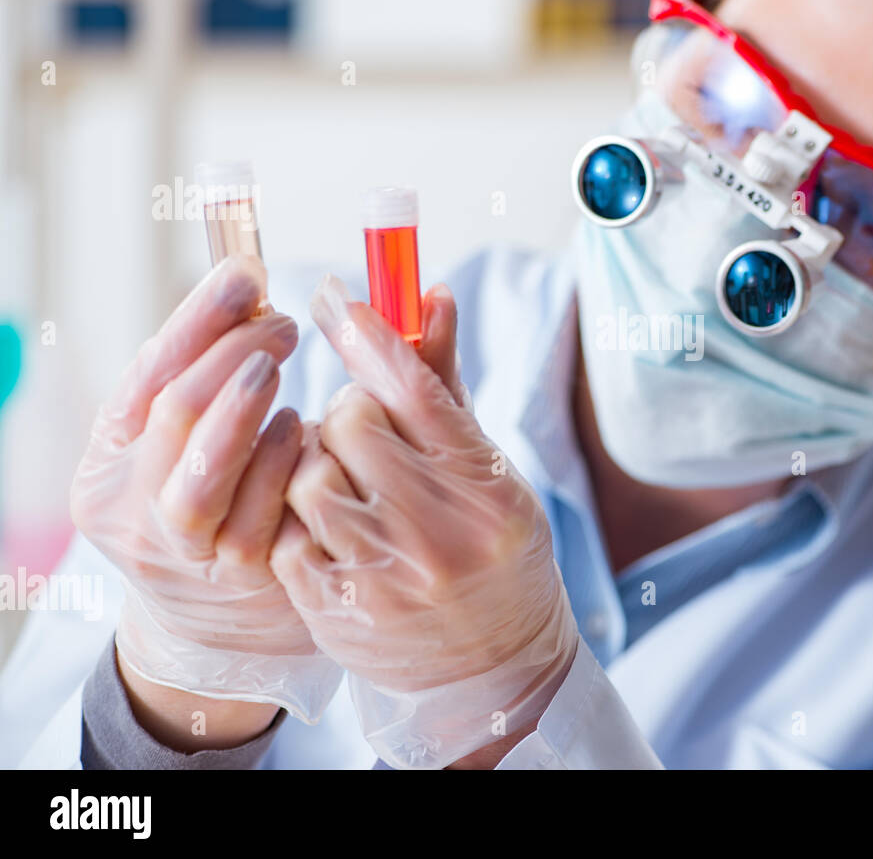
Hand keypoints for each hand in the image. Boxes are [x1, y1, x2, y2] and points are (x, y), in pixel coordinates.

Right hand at [70, 256, 341, 723]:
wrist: (223, 622)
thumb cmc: (216, 501)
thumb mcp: (191, 438)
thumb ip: (212, 369)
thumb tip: (252, 282)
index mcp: (110, 455)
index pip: (148, 373)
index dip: (199, 317)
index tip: (247, 271)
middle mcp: (129, 505)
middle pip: (175, 413)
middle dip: (233, 354)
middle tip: (282, 323)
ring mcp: (182, 548)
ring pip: (206, 473)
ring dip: (251, 408)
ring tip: (280, 368)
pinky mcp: (238, 578)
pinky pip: (262, 514)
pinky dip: (286, 463)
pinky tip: (306, 434)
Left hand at [270, 276, 577, 767]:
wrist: (493, 671)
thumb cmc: (495, 554)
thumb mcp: (489, 472)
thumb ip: (446, 387)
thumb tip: (429, 292)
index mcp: (488, 492)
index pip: (416, 391)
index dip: (369, 335)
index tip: (334, 298)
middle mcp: (439, 534)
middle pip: (351, 422)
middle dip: (349, 410)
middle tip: (363, 426)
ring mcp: (385, 577)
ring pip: (308, 474)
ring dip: (317, 462)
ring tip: (345, 477)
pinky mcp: (336, 609)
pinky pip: (287, 531)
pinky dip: (300, 514)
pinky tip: (329, 522)